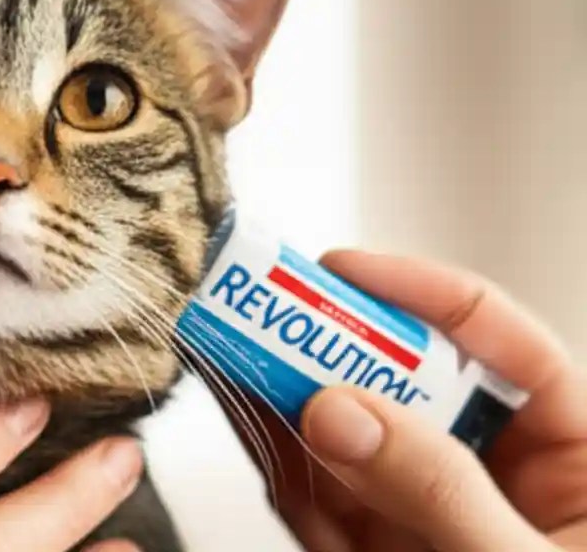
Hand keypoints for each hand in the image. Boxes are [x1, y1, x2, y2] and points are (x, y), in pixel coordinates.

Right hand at [228, 250, 586, 551]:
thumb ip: (440, 488)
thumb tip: (341, 412)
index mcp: (575, 464)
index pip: (506, 346)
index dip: (426, 293)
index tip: (343, 269)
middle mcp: (500, 482)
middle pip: (412, 386)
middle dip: (337, 350)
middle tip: (271, 314)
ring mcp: (434, 520)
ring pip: (355, 439)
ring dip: (291, 401)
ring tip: (236, 359)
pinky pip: (324, 501)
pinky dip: (280, 467)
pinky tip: (247, 428)